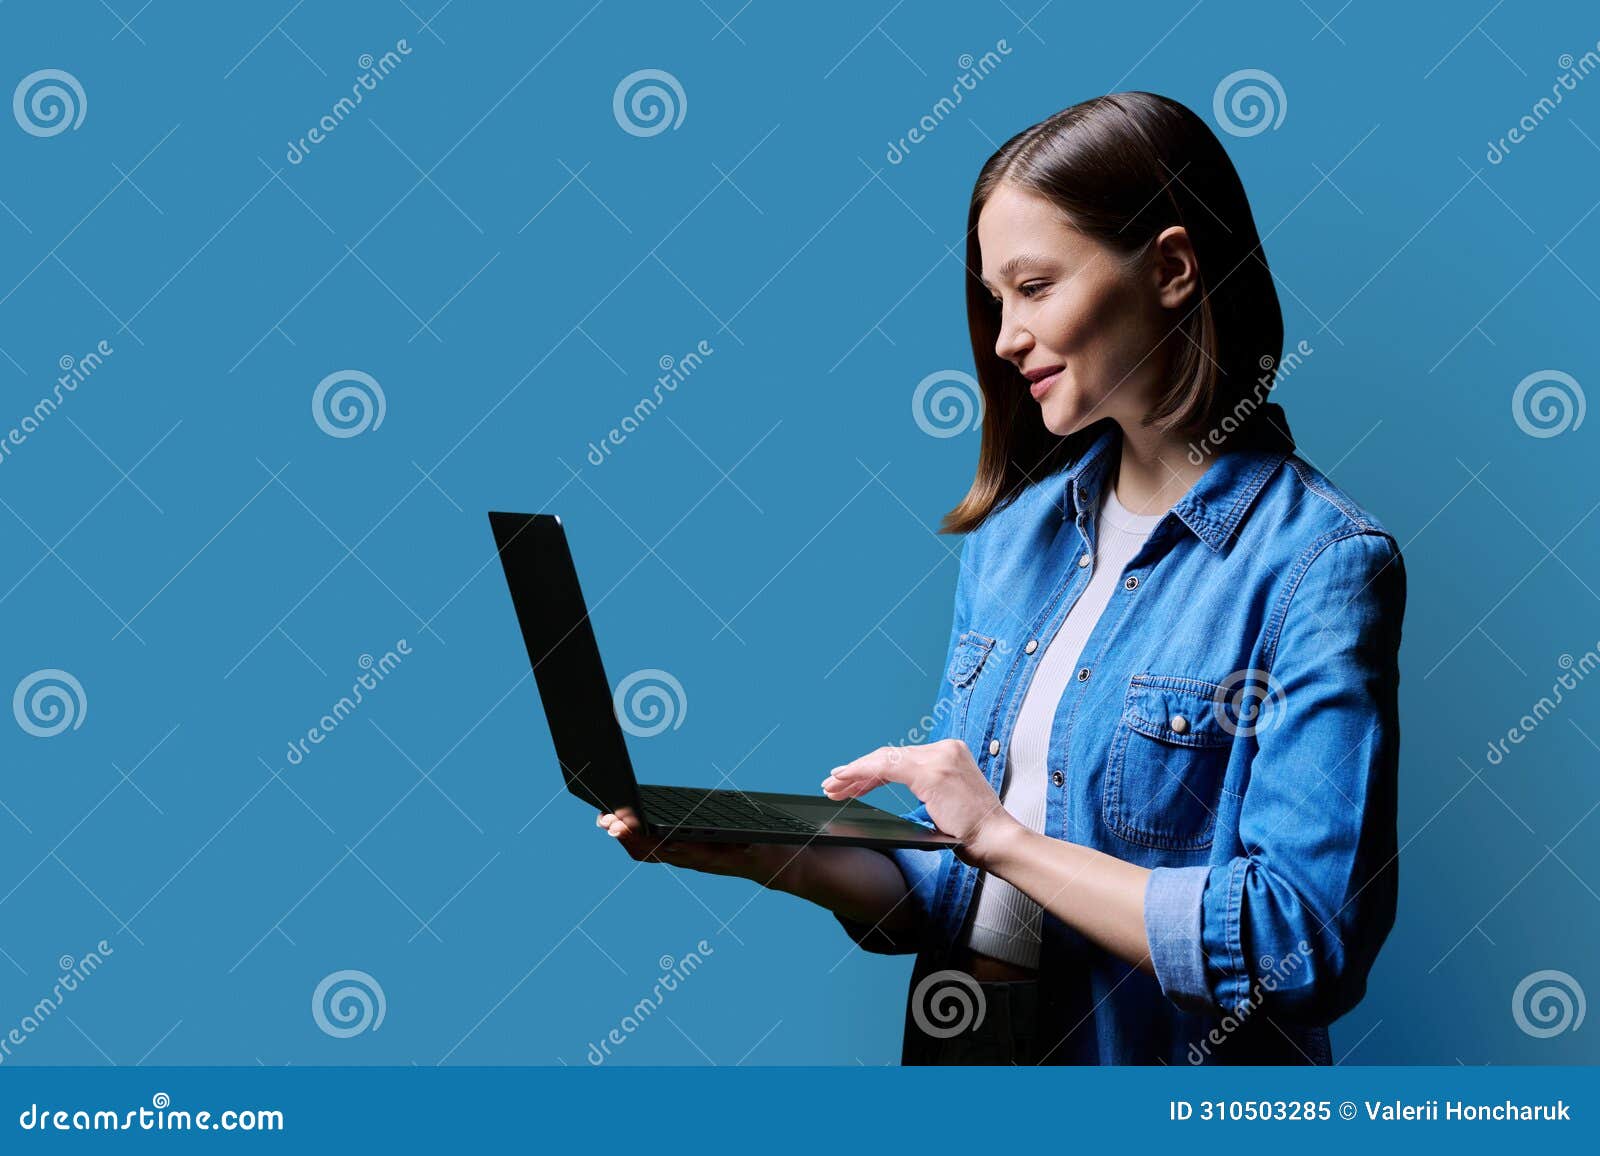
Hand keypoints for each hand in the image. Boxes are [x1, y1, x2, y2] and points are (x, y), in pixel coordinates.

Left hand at [595, 808, 800, 888]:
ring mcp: (689, 858)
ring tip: (605, 819)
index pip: (666, 850)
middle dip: (625, 835)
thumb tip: (724, 843)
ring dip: (627, 836)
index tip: (624, 827)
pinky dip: (639, 836)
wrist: (778, 868)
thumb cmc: (770, 852)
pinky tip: (627, 825)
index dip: (642, 838)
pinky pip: (657, 849)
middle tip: (603, 820)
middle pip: (649, 852)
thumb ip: (743, 846)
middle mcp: (693, 861)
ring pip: (649, 852)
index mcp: (707, 858)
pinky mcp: (689, 853)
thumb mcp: (760, 846)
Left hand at [820, 739, 1025, 869]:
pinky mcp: (932, 772)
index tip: (851, 782)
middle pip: (890, 755)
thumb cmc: (970, 831)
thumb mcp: (945, 802)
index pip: (901, 757)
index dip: (872, 770)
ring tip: (833, 786)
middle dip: (858, 772)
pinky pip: (888, 767)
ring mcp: (939, 757)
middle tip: (833, 783)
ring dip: (855, 774)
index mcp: (950, 753)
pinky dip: (863, 773)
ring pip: (884, 759)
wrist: (995, 839)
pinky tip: (846, 782)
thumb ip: (925, 790)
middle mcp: (945, 748)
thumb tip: (895, 790)